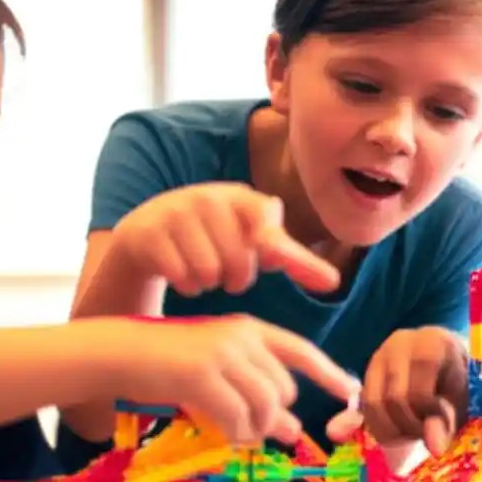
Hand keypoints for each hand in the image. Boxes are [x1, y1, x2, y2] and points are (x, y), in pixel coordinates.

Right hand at [112, 182, 338, 296]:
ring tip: (204, 271)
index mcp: (240, 196)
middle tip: (227, 272)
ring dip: (209, 282)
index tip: (267, 257)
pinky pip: (180, 276)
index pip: (265, 220)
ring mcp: (175, 211)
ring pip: (208, 271)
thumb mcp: (255, 243)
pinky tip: (181, 274)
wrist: (151, 233)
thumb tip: (334, 282)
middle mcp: (207, 197)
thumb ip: (294, 260)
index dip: (271, 247)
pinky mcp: (147, 232)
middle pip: (238, 259)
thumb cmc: (218, 240)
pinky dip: (185, 285)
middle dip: (237, 277)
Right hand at [125, 315, 358, 445]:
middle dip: (274, 417)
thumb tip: (292, 431)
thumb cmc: (168, 364)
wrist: (121, 352)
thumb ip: (255, 394)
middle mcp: (240, 335)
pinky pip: (236, 416)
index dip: (329, 373)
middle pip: (282, 389)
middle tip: (257, 433)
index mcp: (249, 328)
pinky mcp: (200, 374)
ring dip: (256, 429)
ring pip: (264, 405)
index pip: (301, 351)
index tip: (351, 391)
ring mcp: (221, 353)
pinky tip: (226, 436)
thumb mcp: (218, 373)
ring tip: (240, 436)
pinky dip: (236, 433)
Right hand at [327, 326, 467, 454]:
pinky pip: (363, 406)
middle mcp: (399, 345)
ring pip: (372, 404)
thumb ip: (446, 421)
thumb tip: (434, 448)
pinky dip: (376, 425)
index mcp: (429, 346)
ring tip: (409, 433)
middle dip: (407, 427)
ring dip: (389, 430)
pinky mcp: (367, 372)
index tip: (439, 427)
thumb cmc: (457, 378)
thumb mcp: (459, 399)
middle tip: (423, 434)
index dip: (426, 419)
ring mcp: (379, 357)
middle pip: (392, 400)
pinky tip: (394, 431)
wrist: (445, 356)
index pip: (418, 394)